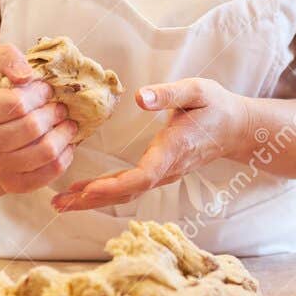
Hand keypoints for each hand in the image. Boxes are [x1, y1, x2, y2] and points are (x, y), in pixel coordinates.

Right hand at [0, 44, 78, 193]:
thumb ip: (7, 58)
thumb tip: (26, 76)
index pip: (16, 103)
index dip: (38, 93)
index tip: (45, 89)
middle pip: (33, 127)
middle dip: (53, 112)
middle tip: (59, 107)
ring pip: (45, 151)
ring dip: (64, 134)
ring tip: (66, 123)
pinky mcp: (14, 186)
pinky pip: (50, 172)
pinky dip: (65, 156)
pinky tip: (64, 143)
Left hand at [51, 78, 249, 212]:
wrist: (237, 128)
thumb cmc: (216, 107)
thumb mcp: (197, 91)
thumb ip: (169, 94)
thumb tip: (140, 97)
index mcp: (173, 150)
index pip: (141, 177)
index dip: (114, 187)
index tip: (87, 190)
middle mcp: (166, 168)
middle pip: (126, 193)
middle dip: (91, 200)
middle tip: (58, 204)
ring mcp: (163, 174)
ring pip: (125, 194)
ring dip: (93, 199)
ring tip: (60, 203)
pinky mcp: (159, 172)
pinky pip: (129, 187)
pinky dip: (104, 192)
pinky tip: (83, 192)